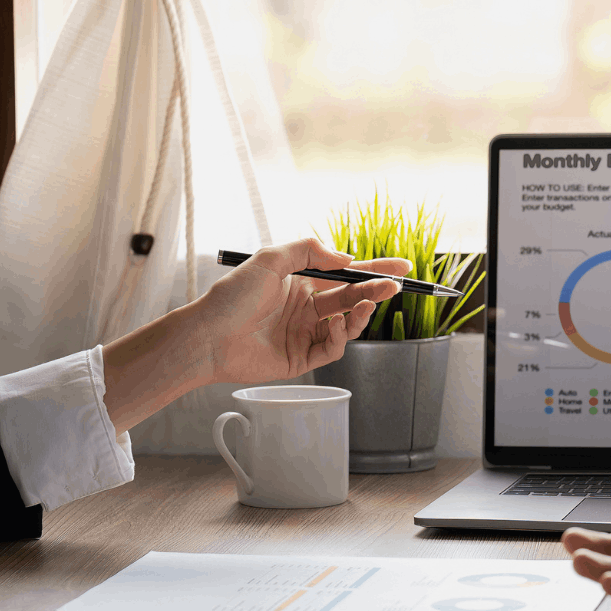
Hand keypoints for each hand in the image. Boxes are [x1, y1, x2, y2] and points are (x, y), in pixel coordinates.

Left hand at [195, 238, 408, 384]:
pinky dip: (341, 337)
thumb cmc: (232, 297)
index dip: (374, 270)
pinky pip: (332, 348)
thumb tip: (346, 259)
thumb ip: (309, 251)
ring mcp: (305, 334)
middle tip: (395, 287)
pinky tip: (337, 325)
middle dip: (375, 291)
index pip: (345, 275)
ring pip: (346, 325)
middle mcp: (305, 308)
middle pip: (351, 298)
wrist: (209, 337)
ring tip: (368, 305)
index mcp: (299, 283)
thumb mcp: (270, 260)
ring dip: (361, 314)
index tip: (401, 267)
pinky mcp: (302, 359)